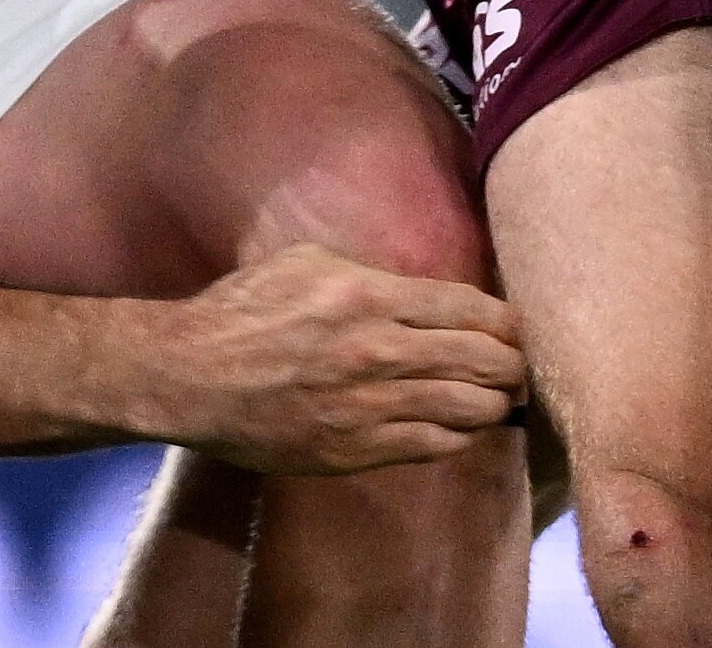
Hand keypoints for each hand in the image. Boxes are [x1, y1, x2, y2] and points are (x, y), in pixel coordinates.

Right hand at [142, 244, 526, 476]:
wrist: (193, 377)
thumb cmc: (244, 310)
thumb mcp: (307, 261)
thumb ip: (371, 272)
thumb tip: (419, 290)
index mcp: (369, 296)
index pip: (471, 310)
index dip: (507, 322)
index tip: (517, 327)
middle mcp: (379, 351)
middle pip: (484, 361)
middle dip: (512, 364)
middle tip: (518, 365)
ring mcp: (370, 406)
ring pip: (469, 409)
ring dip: (494, 403)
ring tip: (498, 398)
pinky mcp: (357, 450)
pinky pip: (434, 447)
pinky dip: (459, 436)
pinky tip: (462, 427)